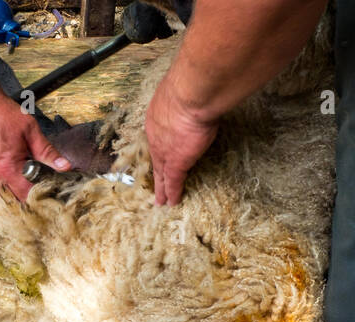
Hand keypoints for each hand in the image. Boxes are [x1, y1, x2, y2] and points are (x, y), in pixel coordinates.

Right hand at [0, 92, 70, 200]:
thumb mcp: (29, 130)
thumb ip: (47, 151)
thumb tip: (64, 166)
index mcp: (7, 168)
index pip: (25, 196)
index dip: (35, 198)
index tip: (40, 195)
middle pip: (8, 200)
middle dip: (19, 196)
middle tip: (26, 186)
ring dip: (2, 192)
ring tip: (10, 181)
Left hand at [146, 76, 218, 205]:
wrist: (190, 94)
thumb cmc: (190, 85)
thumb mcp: (184, 88)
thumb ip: (189, 95)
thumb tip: (200, 89)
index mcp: (157, 116)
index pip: (158, 136)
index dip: (159, 148)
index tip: (160, 154)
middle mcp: (155, 136)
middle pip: (155, 159)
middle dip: (156, 173)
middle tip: (154, 186)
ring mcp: (164, 151)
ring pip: (161, 174)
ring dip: (161, 189)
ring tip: (160, 201)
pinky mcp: (176, 163)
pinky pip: (173, 183)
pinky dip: (172, 193)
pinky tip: (171, 203)